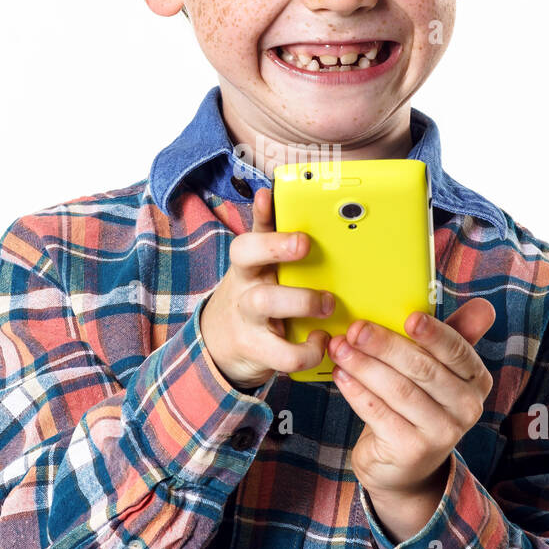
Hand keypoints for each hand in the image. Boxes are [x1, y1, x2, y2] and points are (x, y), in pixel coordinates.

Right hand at [200, 187, 333, 389]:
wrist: (221, 345)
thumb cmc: (253, 297)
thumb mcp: (257, 269)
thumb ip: (270, 237)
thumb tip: (277, 197)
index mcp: (249, 265)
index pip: (248, 234)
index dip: (258, 215)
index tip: (269, 196)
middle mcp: (244, 286)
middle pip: (246, 257)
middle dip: (278, 247)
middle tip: (306, 245)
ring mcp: (247, 318)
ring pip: (266, 301)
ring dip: (302, 300)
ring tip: (327, 303)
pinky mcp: (257, 350)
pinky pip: (283, 353)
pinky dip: (307, 350)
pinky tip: (321, 340)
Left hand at [327, 300, 495, 504]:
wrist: (405, 466)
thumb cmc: (420, 403)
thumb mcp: (439, 370)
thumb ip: (455, 335)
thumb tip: (483, 306)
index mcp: (476, 380)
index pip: (458, 351)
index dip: (434, 333)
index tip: (409, 317)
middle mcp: (466, 408)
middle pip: (422, 369)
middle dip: (384, 345)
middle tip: (355, 329)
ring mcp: (441, 433)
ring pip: (398, 390)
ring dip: (363, 365)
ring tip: (338, 347)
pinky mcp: (411, 450)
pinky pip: (379, 413)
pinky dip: (356, 391)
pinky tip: (340, 374)